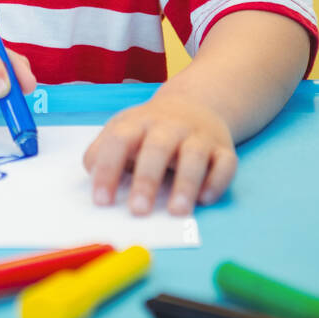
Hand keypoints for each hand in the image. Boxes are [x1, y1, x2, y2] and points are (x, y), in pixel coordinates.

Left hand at [82, 92, 236, 214]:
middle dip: (146, 180)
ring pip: (194, 156)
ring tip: (176, 212)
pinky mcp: (223, 149)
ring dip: (185, 184)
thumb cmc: (150, 130)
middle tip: (137, 210)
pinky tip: (205, 199)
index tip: (102, 201)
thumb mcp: (122, 130)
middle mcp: (169, 127)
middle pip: (157, 149)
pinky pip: (225, 164)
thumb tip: (93, 177)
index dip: (108, 169)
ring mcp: (198, 136)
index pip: (119, 141)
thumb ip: (103, 152)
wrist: (194, 104)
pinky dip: (217, 182)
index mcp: (138, 123)